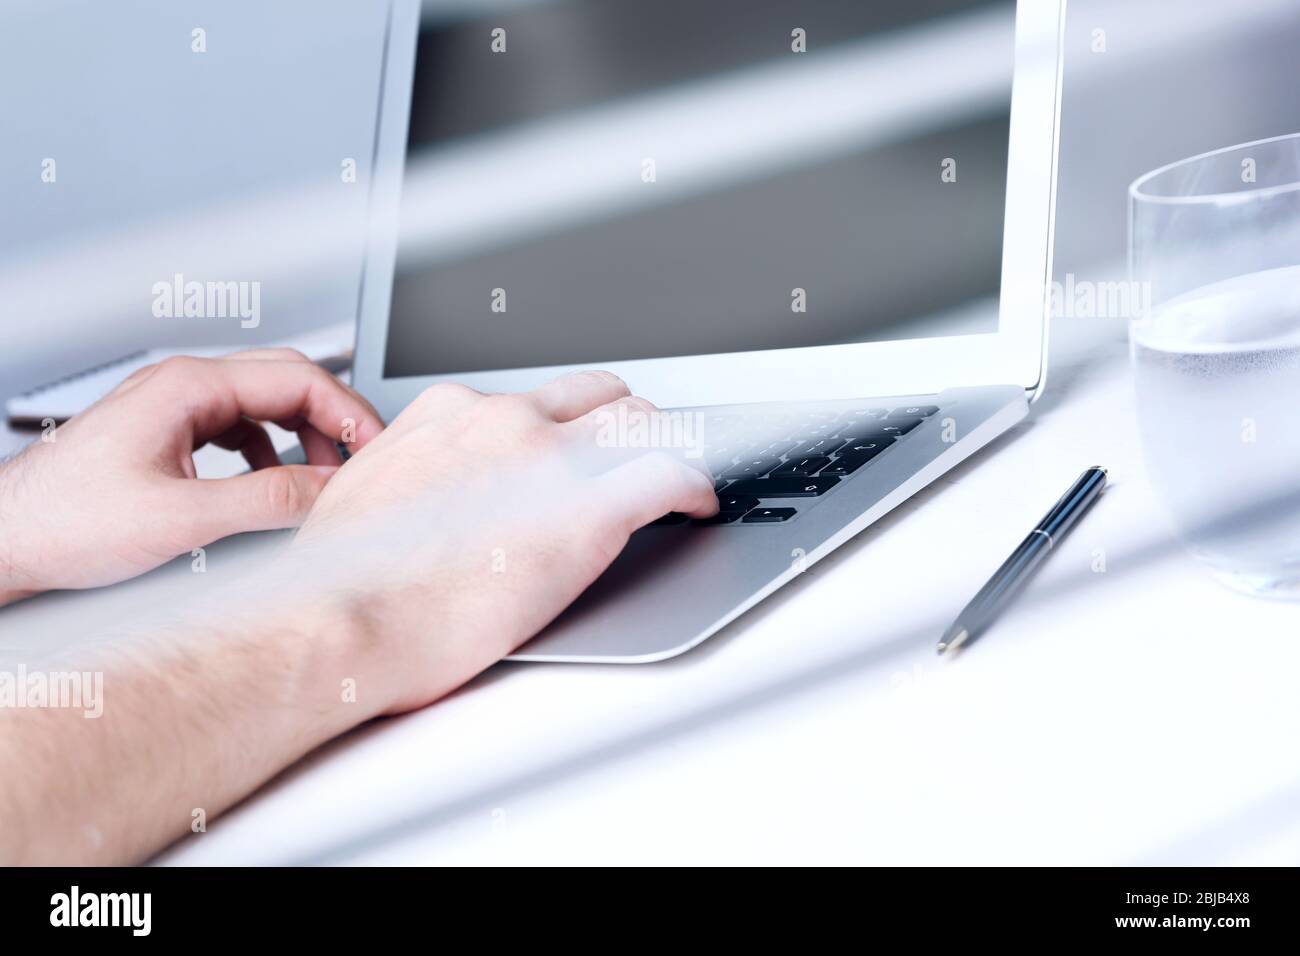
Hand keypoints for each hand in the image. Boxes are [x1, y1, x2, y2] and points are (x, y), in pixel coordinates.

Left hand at [0, 349, 382, 601]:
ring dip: (303, 437)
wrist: (8, 539)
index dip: (350, 415)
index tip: (377, 451)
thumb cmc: (65, 522)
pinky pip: (237, 428)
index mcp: (189, 387)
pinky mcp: (165, 434)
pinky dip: (270, 452)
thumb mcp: (182, 519)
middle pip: (287, 382)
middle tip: (363, 462)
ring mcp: (172, 408)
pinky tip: (271, 484)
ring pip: (264, 403)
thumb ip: (266, 502)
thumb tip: (329, 492)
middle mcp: (182, 386)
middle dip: (333, 420)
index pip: (299, 380)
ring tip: (322, 480)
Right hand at [293, 370, 717, 712]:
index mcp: (449, 417)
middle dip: (623, 423)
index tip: (576, 448)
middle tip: (637, 457)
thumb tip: (434, 505)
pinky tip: (697, 504)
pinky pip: (670, 473)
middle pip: (598, 394)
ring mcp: (549, 458)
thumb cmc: (347, 587)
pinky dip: (694, 484)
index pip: (536, 399)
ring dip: (663, 446)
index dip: (569, 425)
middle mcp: (502, 421)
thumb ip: (417, 484)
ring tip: (677, 478)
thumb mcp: (372, 505)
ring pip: (641, 419)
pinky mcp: (589, 509)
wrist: (344, 623)